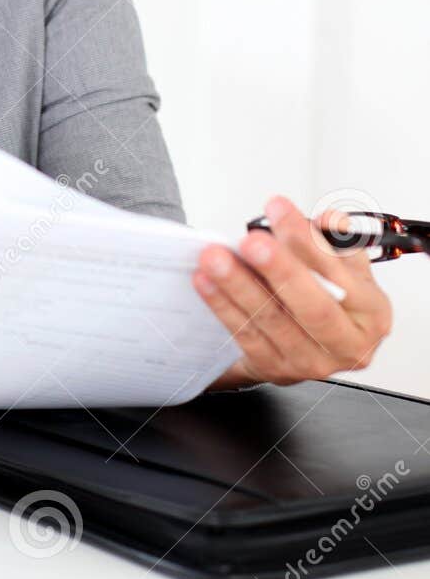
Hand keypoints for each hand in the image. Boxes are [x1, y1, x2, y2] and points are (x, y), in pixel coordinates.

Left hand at [194, 196, 392, 389]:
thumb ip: (337, 242)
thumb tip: (327, 220)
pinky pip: (246, 335)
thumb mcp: (345, 268)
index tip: (278, 209)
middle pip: (313, 307)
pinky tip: (206, 282)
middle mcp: (348, 344)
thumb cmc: (329, 299)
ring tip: (216, 258)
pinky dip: (223, 306)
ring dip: (240, 286)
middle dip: (280, 270)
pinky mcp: (276, 369)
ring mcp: (312, 362)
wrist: (309, 345)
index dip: (308, 241)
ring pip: (273, 321)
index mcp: (373, 312)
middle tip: (252, 241)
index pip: (340, 274)